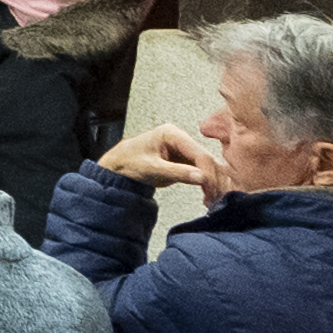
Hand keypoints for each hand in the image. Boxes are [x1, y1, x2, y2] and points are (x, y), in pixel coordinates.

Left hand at [96, 122, 219, 192]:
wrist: (116, 168)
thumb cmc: (127, 163)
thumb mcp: (151, 169)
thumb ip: (176, 172)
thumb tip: (201, 177)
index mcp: (171, 134)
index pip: (198, 152)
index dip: (208, 171)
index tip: (212, 187)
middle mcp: (179, 139)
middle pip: (205, 159)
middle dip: (212, 178)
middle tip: (216, 196)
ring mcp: (182, 149)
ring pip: (205, 166)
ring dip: (211, 182)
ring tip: (213, 198)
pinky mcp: (182, 160)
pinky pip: (199, 171)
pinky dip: (205, 183)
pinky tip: (208, 195)